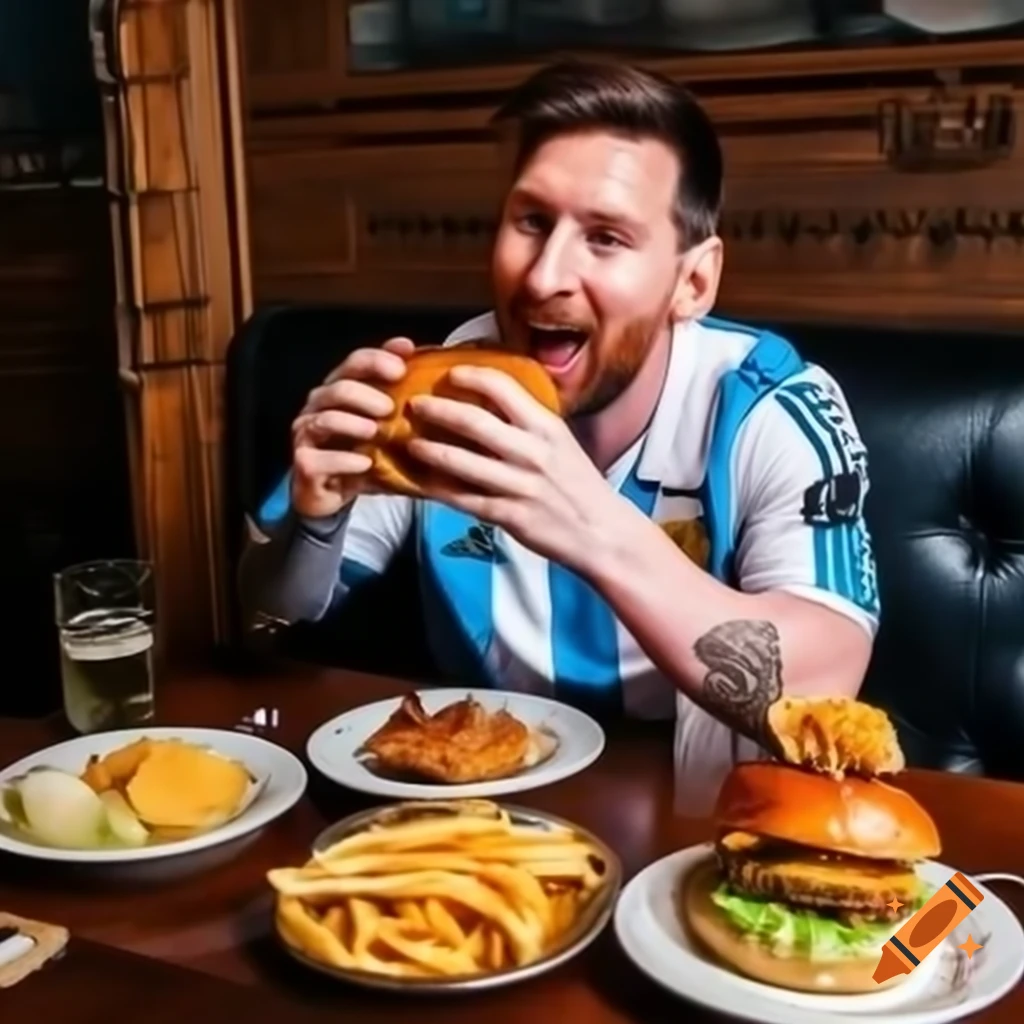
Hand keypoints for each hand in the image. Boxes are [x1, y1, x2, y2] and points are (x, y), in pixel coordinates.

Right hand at [290, 337, 413, 518]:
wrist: (332, 496)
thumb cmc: (364, 455)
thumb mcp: (389, 431)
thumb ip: (408, 405)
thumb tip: (442, 382)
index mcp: (340, 388)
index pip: (355, 362)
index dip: (377, 358)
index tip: (403, 362)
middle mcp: (319, 406)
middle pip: (339, 387)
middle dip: (366, 393)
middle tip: (391, 407)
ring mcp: (306, 434)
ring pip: (326, 419)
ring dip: (352, 423)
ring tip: (375, 431)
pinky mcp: (304, 464)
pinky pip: (319, 457)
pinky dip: (344, 459)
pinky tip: (366, 463)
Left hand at [406, 364, 624, 569]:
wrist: (601, 532)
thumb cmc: (578, 485)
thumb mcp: (560, 443)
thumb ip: (528, 423)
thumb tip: (491, 400)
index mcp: (546, 427)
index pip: (502, 386)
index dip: (470, 376)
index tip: (449, 373)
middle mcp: (532, 452)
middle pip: (473, 422)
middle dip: (437, 409)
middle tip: (415, 404)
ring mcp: (519, 485)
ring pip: (460, 462)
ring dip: (428, 450)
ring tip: (409, 443)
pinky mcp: (509, 516)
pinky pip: (463, 499)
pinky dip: (437, 490)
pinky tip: (421, 483)